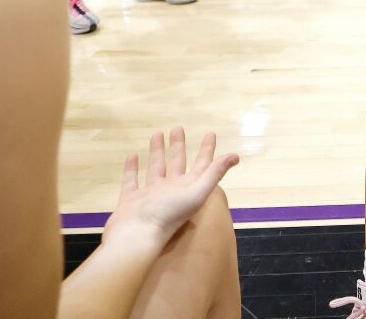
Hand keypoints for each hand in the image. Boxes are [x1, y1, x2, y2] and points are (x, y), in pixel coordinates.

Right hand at [103, 126, 239, 247]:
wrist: (135, 238)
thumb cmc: (167, 215)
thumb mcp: (196, 192)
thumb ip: (214, 173)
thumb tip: (236, 156)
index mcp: (187, 189)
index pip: (201, 165)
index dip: (207, 150)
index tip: (211, 133)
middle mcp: (170, 191)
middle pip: (177, 163)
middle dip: (178, 145)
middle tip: (178, 128)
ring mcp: (149, 196)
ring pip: (155, 168)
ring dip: (157, 152)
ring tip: (157, 134)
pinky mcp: (130, 201)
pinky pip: (131, 181)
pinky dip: (131, 169)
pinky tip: (132, 156)